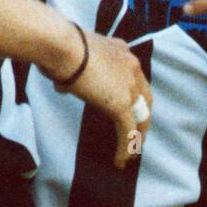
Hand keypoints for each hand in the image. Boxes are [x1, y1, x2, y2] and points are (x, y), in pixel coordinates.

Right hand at [51, 27, 151, 169]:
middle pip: (145, 98)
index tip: (129, 108)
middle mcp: (131, 66)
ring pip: (141, 117)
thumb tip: (62, 84)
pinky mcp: (121, 104)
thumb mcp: (74, 53)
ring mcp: (128, 85)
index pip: (135, 77)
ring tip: (131, 153)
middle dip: (142, 118)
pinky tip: (120, 160)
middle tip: (137, 133)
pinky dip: (126, 147)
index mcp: (122, 51)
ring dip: (137, 136)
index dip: (134, 95)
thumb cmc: (60, 46)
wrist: (63, 46)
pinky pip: (128, 130)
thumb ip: (74, 69)